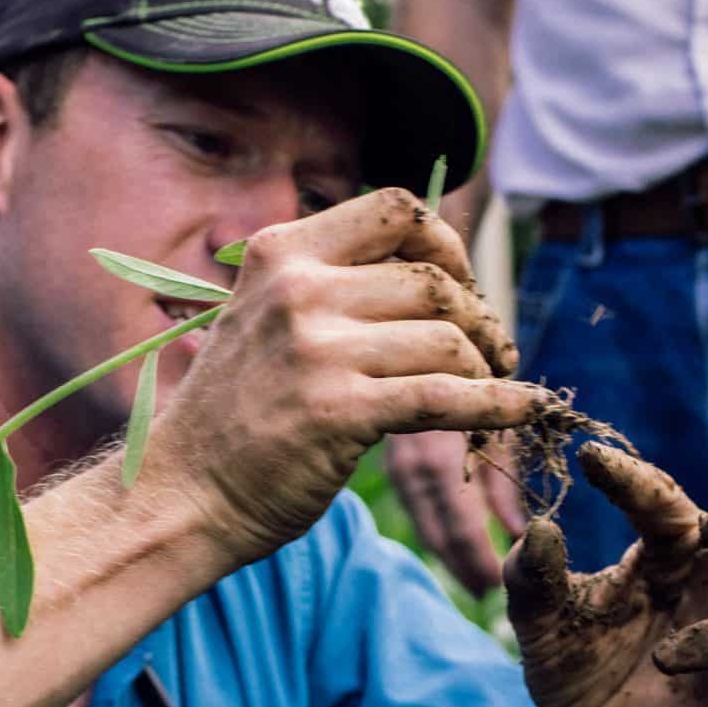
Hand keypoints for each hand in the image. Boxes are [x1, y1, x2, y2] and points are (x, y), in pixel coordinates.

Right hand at [154, 186, 541, 567]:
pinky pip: (448, 397)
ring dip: (485, 366)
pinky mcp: (341, 413)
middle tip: (491, 352)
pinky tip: (525, 410)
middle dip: (478, 317)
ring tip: (491, 387)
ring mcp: (317, 351)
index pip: (396, 210)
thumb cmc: (232, 419)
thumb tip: (428, 273)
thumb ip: (325, 286)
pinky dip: (500, 404)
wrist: (182, 496)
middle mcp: (297, 290)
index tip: (460, 285)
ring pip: (447, 337)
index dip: (446, 243)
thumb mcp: (263, 321)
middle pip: (432, 281)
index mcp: (279, 252)